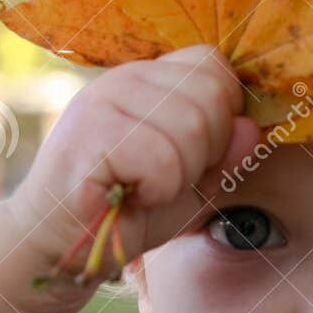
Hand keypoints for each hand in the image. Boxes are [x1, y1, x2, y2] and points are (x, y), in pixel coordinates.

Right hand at [6, 45, 261, 280]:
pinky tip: (130, 196)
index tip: (197, 155)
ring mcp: (104, 99)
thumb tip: (253, 128)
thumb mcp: (193, 184)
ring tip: (145, 188)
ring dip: (181, 175)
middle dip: (208, 151)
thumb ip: (226, 156)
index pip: (213, 64)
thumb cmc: (128, 213)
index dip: (224, 114)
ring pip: (192, 125)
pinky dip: (159, 190)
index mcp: (151, 80)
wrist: (60, 247)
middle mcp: (126, 78)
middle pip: (211, 93)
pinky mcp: (89, 132)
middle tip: (168, 178)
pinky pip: (162, 157)